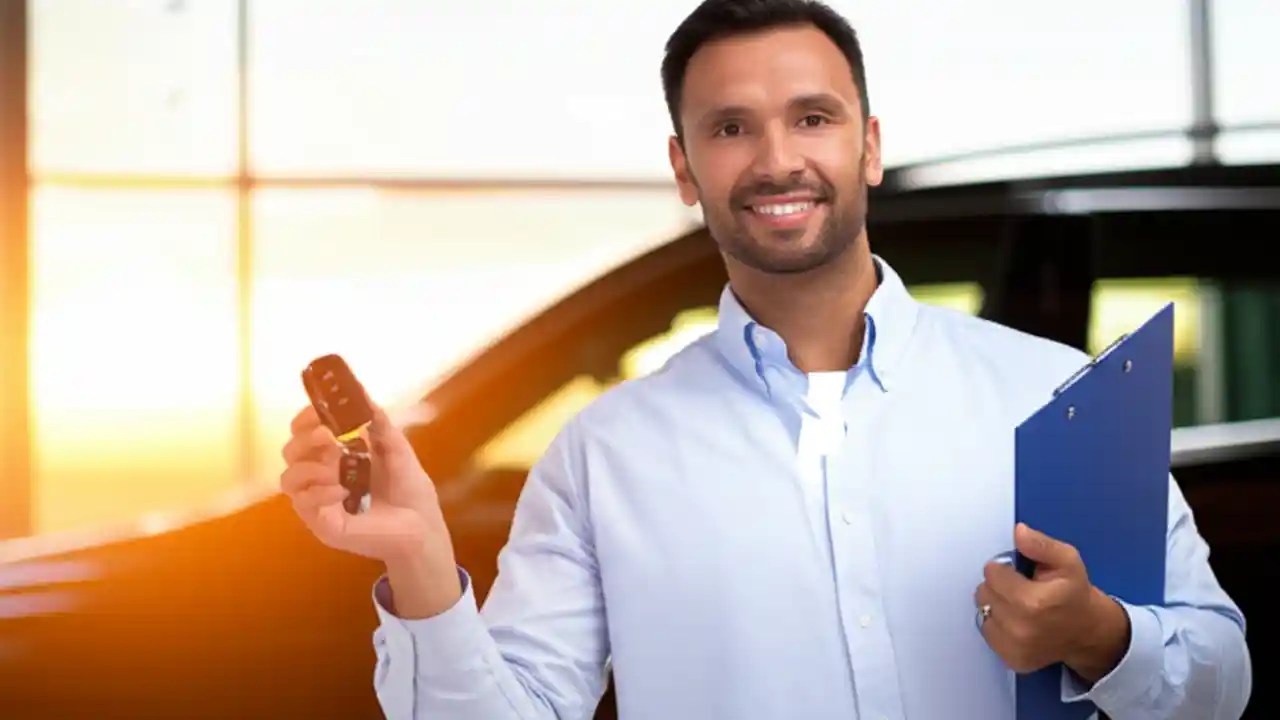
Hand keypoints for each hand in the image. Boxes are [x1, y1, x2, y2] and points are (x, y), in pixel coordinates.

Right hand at [279, 398, 452, 565]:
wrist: (423, 527)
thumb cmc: (409, 489)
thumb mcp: (396, 449)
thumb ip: (378, 422)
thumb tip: (361, 390)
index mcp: (336, 453)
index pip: (303, 431)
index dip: (305, 418)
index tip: (317, 411)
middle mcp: (322, 475)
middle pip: (290, 451)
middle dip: (305, 440)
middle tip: (328, 436)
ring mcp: (319, 501)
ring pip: (288, 478)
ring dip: (309, 467)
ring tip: (337, 468)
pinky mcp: (322, 524)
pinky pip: (304, 504)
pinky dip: (320, 493)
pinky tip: (342, 491)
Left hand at [974, 523, 1129, 681]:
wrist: (1088, 631)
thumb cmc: (1074, 593)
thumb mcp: (1067, 560)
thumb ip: (1041, 544)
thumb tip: (1019, 532)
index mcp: (1033, 602)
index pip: (992, 573)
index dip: (1005, 569)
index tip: (1021, 574)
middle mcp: (1020, 628)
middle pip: (984, 593)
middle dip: (999, 586)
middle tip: (1022, 589)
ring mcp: (1015, 647)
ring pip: (982, 612)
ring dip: (996, 605)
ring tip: (1020, 605)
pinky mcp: (1011, 659)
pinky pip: (987, 631)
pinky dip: (998, 624)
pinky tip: (1017, 622)